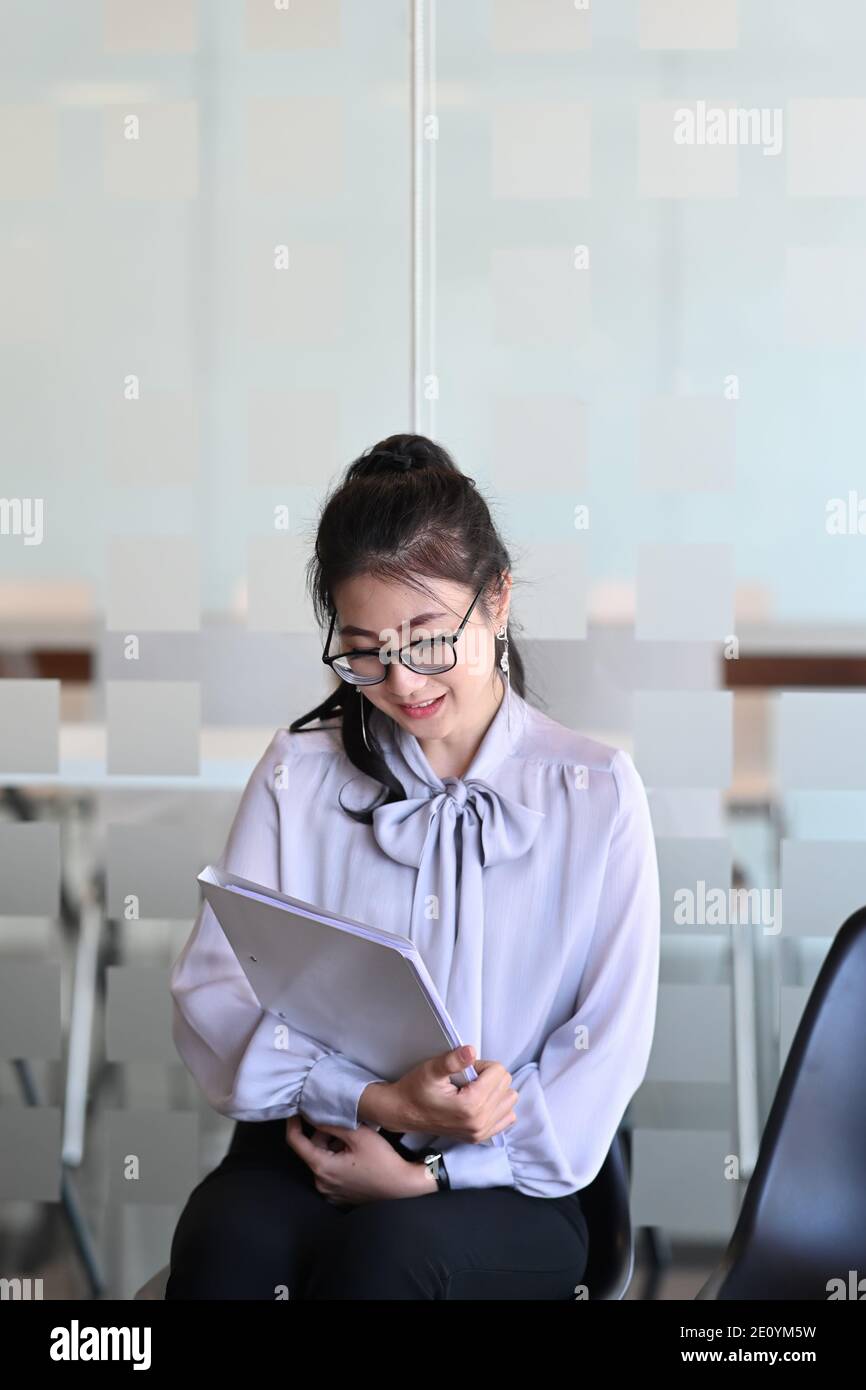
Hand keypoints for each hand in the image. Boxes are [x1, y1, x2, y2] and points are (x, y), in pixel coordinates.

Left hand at [285, 1115, 434, 1204]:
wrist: (403, 1184)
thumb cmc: (383, 1161)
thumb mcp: (358, 1134)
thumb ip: (333, 1122)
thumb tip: (314, 1114)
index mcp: (322, 1168)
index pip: (295, 1142)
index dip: (293, 1124)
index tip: (297, 1112)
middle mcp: (322, 1183)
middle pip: (312, 1150)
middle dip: (322, 1134)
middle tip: (342, 1123)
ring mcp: (330, 1192)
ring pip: (322, 1160)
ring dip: (331, 1147)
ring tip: (352, 1139)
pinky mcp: (340, 1196)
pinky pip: (331, 1173)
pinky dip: (337, 1160)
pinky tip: (354, 1154)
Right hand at [364, 1044, 517, 1143]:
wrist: (404, 1113)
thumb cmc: (416, 1089)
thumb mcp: (431, 1070)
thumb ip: (452, 1061)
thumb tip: (471, 1051)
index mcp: (470, 1106)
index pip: (498, 1072)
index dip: (481, 1065)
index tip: (464, 1071)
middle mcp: (479, 1123)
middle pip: (505, 1085)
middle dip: (488, 1077)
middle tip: (466, 1080)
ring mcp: (481, 1133)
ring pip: (509, 1100)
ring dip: (494, 1090)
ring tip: (471, 1091)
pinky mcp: (480, 1137)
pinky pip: (507, 1117)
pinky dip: (498, 1105)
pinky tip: (480, 1102)